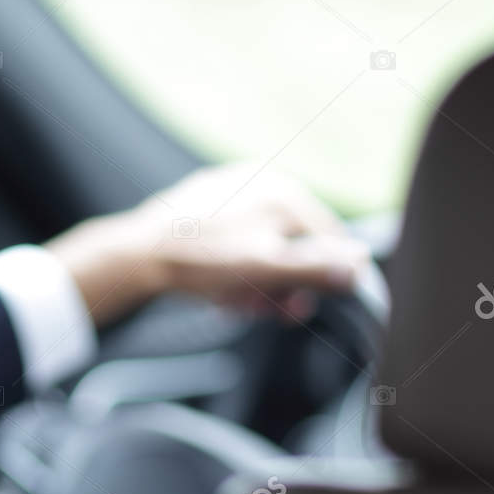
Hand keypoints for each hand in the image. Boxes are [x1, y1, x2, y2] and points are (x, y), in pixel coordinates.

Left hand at [45, 161, 372, 328]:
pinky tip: (215, 291)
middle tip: (262, 311)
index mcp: (282, 190)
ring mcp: (226, 191)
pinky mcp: (198, 207)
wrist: (134, 255)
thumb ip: (316, 267)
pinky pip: (229, 243)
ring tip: (232, 302)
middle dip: (279, 284)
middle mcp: (258, 182)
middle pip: (289, 244)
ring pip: (257, 247)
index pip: (326, 237)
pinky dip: (229, 270)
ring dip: (254, 283)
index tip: (301, 305)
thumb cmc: (201, 259)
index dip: (320, 277)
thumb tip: (360, 266)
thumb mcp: (267, 267)